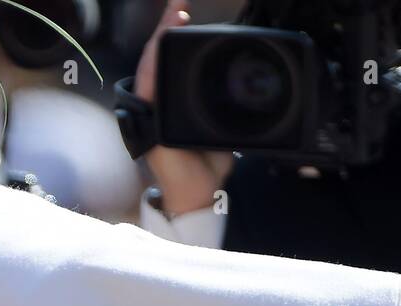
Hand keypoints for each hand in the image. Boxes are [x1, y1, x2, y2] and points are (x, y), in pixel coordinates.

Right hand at [135, 1, 232, 216]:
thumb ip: (230, 106)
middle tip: (179, 3)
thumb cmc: (209, 164)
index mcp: (174, 102)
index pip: (174, 63)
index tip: (188, 12)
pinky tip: (161, 42)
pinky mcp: (149, 123)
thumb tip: (251, 87)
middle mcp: (159, 104)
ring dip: (161, 38)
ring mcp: (152, 112)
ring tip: (174, 13)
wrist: (201, 192)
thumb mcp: (225, 125)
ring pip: (152, 68)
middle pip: (160, 59)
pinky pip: (149, 87)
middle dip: (167, 28)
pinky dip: (155, 62)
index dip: (177, 36)